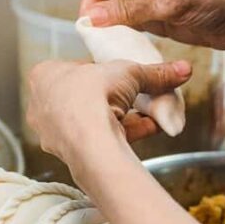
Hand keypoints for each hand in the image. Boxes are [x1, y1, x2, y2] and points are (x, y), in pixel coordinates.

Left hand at [26, 59, 190, 177]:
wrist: (88, 139)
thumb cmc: (92, 94)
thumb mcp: (129, 72)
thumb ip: (155, 72)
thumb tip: (183, 69)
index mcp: (44, 75)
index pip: (74, 69)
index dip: (100, 72)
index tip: (119, 75)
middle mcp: (41, 105)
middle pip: (83, 98)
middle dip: (111, 99)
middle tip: (133, 97)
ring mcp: (52, 133)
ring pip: (90, 122)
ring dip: (120, 119)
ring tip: (148, 115)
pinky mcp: (68, 154)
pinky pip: (97, 140)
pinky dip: (122, 135)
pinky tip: (148, 129)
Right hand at [80, 0, 224, 50]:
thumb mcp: (169, 3)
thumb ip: (129, 10)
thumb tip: (92, 17)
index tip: (86, 18)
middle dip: (101, 10)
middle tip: (91, 34)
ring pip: (121, 7)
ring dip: (112, 23)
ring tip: (102, 41)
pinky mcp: (162, 14)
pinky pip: (135, 21)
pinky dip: (126, 32)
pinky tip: (119, 44)